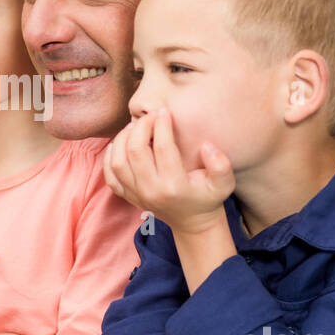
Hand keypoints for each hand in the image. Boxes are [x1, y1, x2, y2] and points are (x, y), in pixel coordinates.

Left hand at [104, 108, 232, 235]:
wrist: (192, 222)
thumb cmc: (207, 197)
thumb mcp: (223, 183)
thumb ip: (221, 165)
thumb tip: (207, 146)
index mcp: (174, 186)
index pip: (162, 147)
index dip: (161, 125)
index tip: (164, 111)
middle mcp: (150, 191)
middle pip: (135, 150)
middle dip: (141, 126)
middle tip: (150, 116)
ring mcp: (136, 195)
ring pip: (118, 161)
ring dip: (123, 138)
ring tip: (135, 126)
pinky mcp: (128, 196)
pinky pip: (110, 175)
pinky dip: (110, 157)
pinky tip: (119, 143)